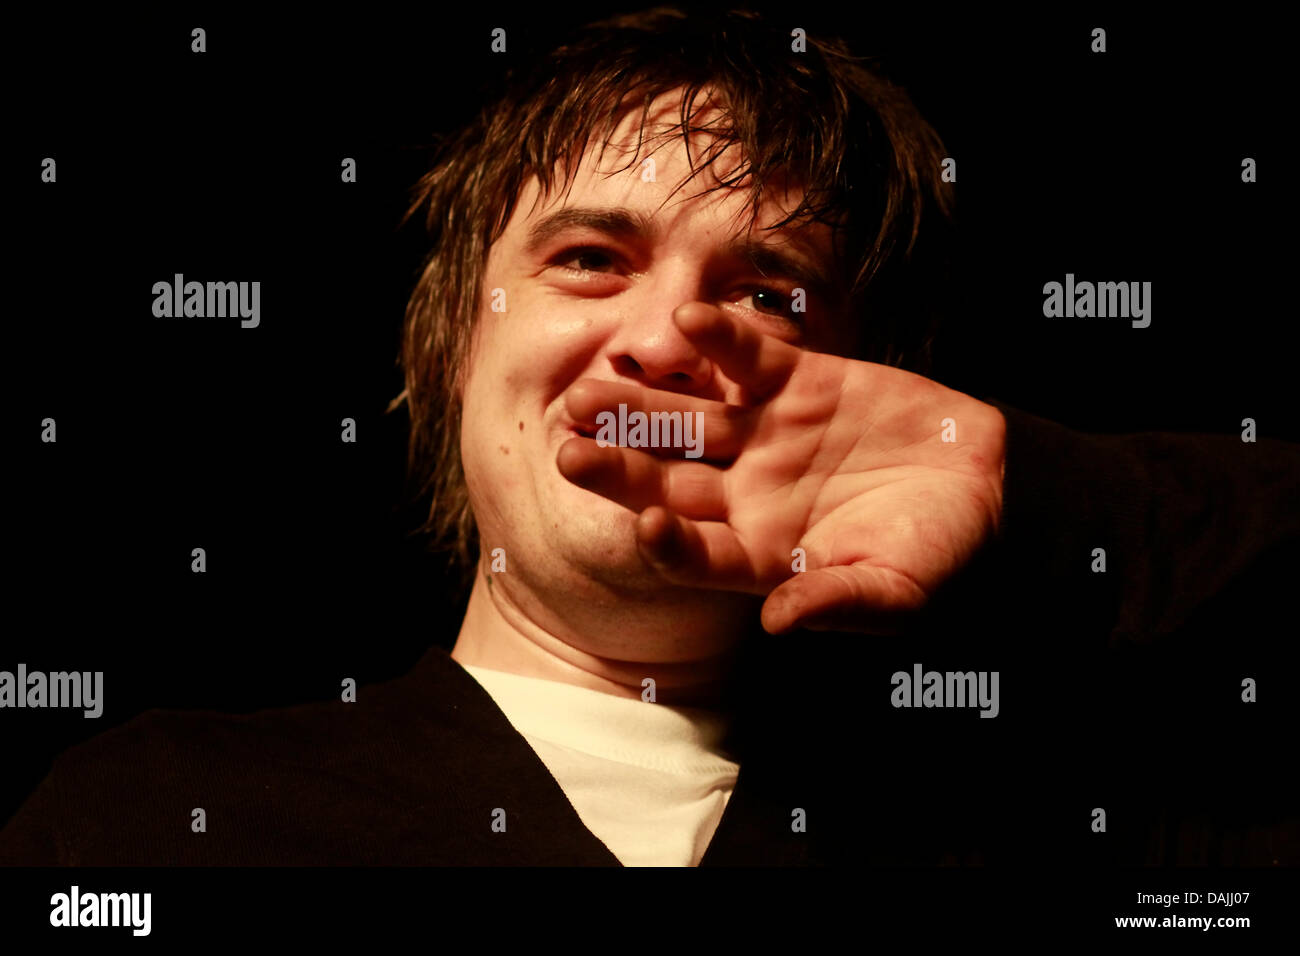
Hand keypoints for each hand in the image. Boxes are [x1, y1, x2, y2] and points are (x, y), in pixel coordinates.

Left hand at [557, 302, 1005, 633]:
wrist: (985, 483)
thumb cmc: (940, 553)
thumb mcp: (899, 591)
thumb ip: (841, 604)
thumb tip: (782, 621)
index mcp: (758, 556)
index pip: (697, 556)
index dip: (667, 546)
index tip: (642, 529)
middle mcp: (745, 494)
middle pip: (667, 483)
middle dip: (618, 469)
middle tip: (567, 449)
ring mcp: (764, 435)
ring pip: (688, 418)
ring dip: (641, 404)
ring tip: (589, 390)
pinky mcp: (795, 382)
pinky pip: (747, 359)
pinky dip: (720, 341)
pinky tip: (686, 322)